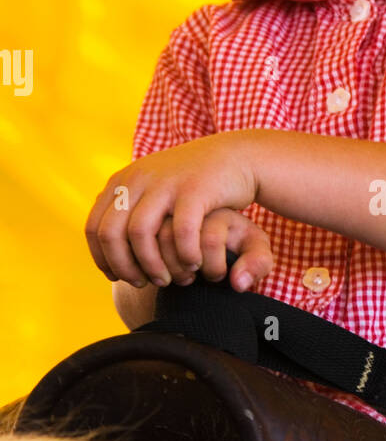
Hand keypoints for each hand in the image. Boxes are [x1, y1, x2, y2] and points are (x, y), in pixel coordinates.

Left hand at [85, 132, 257, 285]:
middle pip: (112, 234)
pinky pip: (180, 230)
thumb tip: (104, 238)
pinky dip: (184, 254)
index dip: (103, 259)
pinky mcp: (195, 189)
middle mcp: (138, 179)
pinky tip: (193, 263)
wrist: (235, 157)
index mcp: (123, 181)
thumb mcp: (152, 187)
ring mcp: (165, 183)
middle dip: (124, 266)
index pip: (94, 228)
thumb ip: (128, 207)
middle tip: (142, 283)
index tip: (118, 278)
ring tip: (166, 280)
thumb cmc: (193, 184)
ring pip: (140, 234)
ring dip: (151, 264)